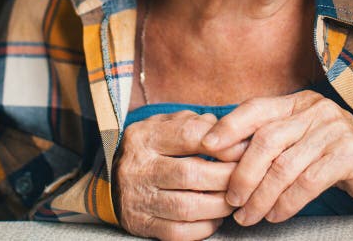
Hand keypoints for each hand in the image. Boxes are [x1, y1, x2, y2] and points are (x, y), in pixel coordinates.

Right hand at [113, 110, 238, 240]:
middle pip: (191, 174)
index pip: (190, 136)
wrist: (107, 178)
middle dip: (226, 177)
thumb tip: (228, 133)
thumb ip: (196, 122)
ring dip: (219, 205)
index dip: (222, 144)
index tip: (243, 149)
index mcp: (146, 137)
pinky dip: (203, 228)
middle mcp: (139, 168)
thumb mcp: (165, 124)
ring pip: (187, 207)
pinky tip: (216, 218)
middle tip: (246, 176)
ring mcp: (138, 199)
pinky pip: (177, 233)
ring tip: (236, 198)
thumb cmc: (150, 147)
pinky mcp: (141, 225)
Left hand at [200, 90, 352, 225]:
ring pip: (284, 164)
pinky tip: (276, 216)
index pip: (258, 107)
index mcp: (302, 102)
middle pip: (267, 139)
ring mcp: (336, 130)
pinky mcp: (350, 154)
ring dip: (261, 196)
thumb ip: (276, 142)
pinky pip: (307, 182)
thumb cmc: (340, 160)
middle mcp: (318, 110)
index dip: (230, 126)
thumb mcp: (307, 142)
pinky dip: (286, 203)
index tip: (206, 147)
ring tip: (248, 217)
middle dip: (242, 173)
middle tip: (230, 200)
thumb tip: (226, 156)